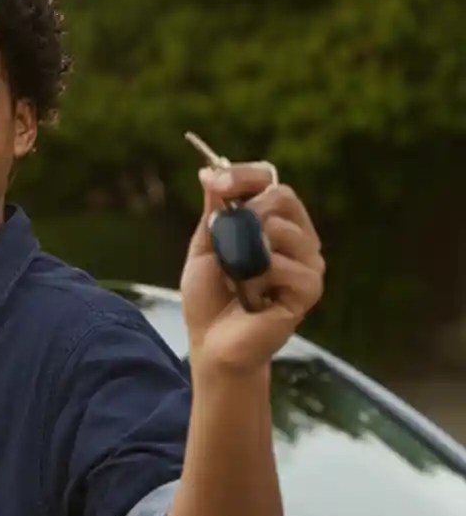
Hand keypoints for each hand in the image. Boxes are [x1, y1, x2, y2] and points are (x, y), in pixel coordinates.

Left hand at [180, 163, 325, 374]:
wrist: (213, 343)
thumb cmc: (211, 298)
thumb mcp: (205, 246)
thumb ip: (215, 211)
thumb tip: (210, 171)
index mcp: (275, 224)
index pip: (272, 182)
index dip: (244, 175)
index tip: (214, 181)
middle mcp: (298, 239)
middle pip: (283, 196)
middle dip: (246, 209)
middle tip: (222, 235)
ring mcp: (309, 264)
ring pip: (284, 229)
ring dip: (246, 251)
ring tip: (238, 279)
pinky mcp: (310, 289)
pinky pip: (285, 265)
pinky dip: (259, 277)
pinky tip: (253, 296)